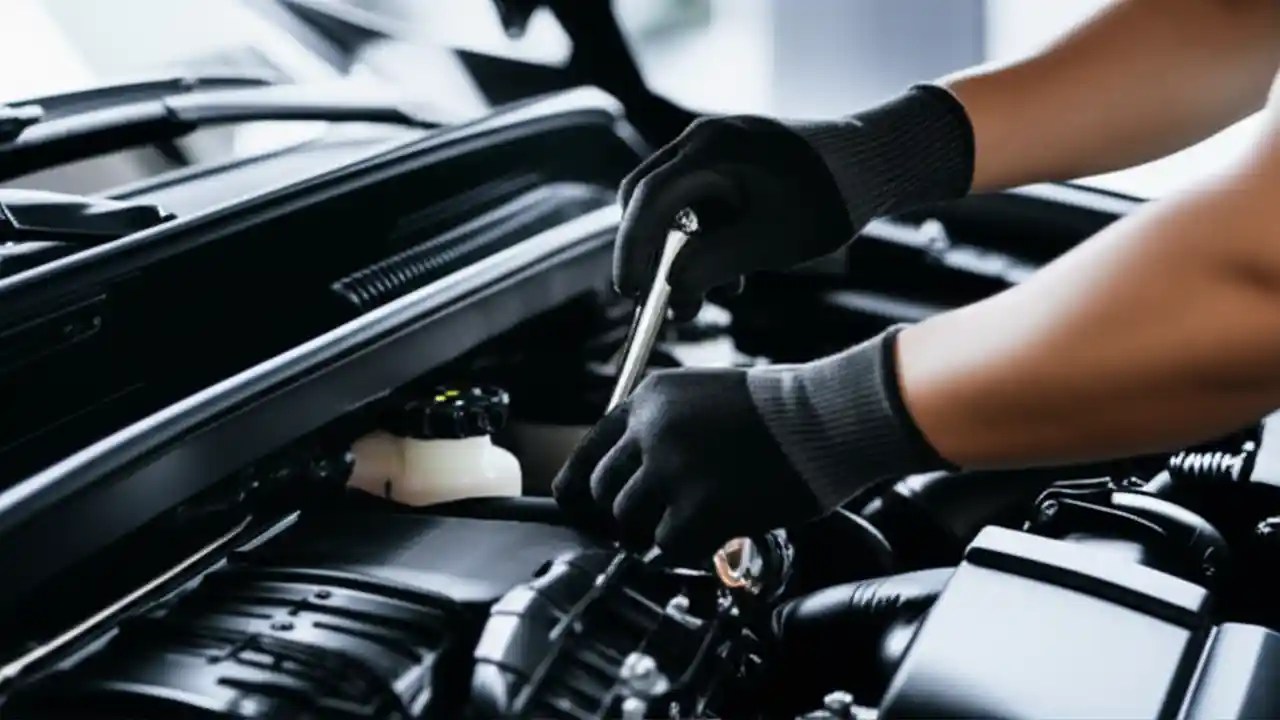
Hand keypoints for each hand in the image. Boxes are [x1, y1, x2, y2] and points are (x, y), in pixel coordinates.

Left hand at [551, 368, 823, 560]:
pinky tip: (716, 531)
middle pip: (602, 493)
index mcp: (648, 399)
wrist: (828, 418)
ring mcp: (673, 470)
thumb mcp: (701, 397)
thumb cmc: (778, 412)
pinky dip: (688, 548)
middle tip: (653, 525)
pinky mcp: (699, 508)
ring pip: (629, 522)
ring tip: (695, 521)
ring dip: (656, 531)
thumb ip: (657, 431)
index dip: (579, 492)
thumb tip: (623, 483)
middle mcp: (651, 431)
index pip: (587, 454)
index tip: (583, 512)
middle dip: (623, 516)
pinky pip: (668, 547)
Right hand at [614, 115, 853, 319]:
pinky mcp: (731, 164)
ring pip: (673, 208)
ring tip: (707, 298)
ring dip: (682, 254)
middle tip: (659, 298)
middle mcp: (704, 141)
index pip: (647, 199)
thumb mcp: (768, 242)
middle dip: (651, 253)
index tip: (630, 291)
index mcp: (710, 148)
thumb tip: (669, 288)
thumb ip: (711, 265)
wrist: (876, 163)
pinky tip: (732, 275)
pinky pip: (699, 205)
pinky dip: (704, 241)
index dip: (631, 249)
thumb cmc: (829, 198)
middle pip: (648, 200)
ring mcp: (716, 149)